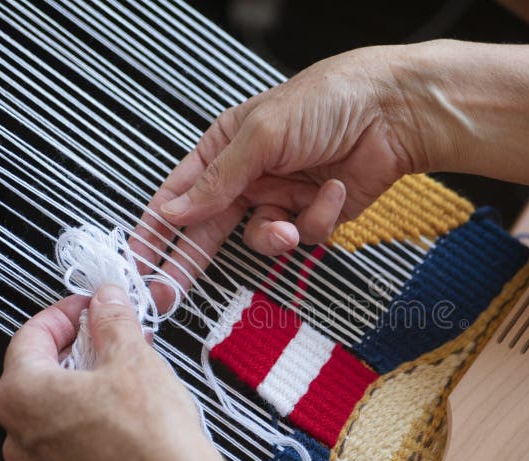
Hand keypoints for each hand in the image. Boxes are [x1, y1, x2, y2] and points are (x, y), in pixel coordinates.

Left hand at [0, 286, 329, 460]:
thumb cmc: (153, 435)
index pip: (31, 336)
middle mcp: (17, 435)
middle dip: (80, 349)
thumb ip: (112, 319)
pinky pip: (68, 442)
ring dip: (87, 385)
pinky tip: (128, 415)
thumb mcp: (133, 357)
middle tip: (116, 337)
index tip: (93, 306)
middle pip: (40, 373)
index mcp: (21, 395)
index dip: (67, 314)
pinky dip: (91, 421)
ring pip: (56, 409)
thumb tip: (105, 300)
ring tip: (130, 375)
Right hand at [132, 41, 528, 308]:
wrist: (392, 112)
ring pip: (260, 240)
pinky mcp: (315, 214)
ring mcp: (282, 197)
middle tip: (167, 291)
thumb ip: (217, 179)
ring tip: (291, 223)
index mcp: (225, 149)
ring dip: (275, 236)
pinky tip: (333, 190)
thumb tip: (173, 212)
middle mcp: (249, 177)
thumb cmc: (325, 102)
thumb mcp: (261, 135)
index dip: (157, 227)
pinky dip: (320, 217)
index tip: (136, 259)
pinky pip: (304, 235)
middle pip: (210, 229)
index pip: (180, 194)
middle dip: (192, 259)